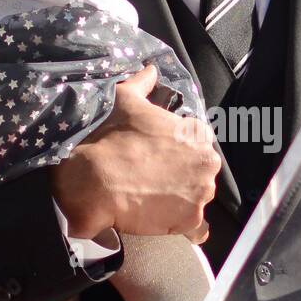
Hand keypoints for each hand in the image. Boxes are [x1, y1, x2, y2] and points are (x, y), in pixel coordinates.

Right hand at [49, 64, 220, 241]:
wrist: (93, 179)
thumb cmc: (108, 136)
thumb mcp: (126, 99)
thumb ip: (143, 83)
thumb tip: (150, 70)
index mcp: (197, 133)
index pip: (196, 147)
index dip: (176, 155)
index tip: (157, 160)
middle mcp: (207, 162)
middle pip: (199, 175)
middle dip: (181, 179)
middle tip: (152, 181)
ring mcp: (201, 193)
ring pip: (196, 200)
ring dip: (179, 202)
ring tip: (151, 201)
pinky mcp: (191, 220)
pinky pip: (196, 230)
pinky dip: (183, 228)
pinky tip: (162, 221)